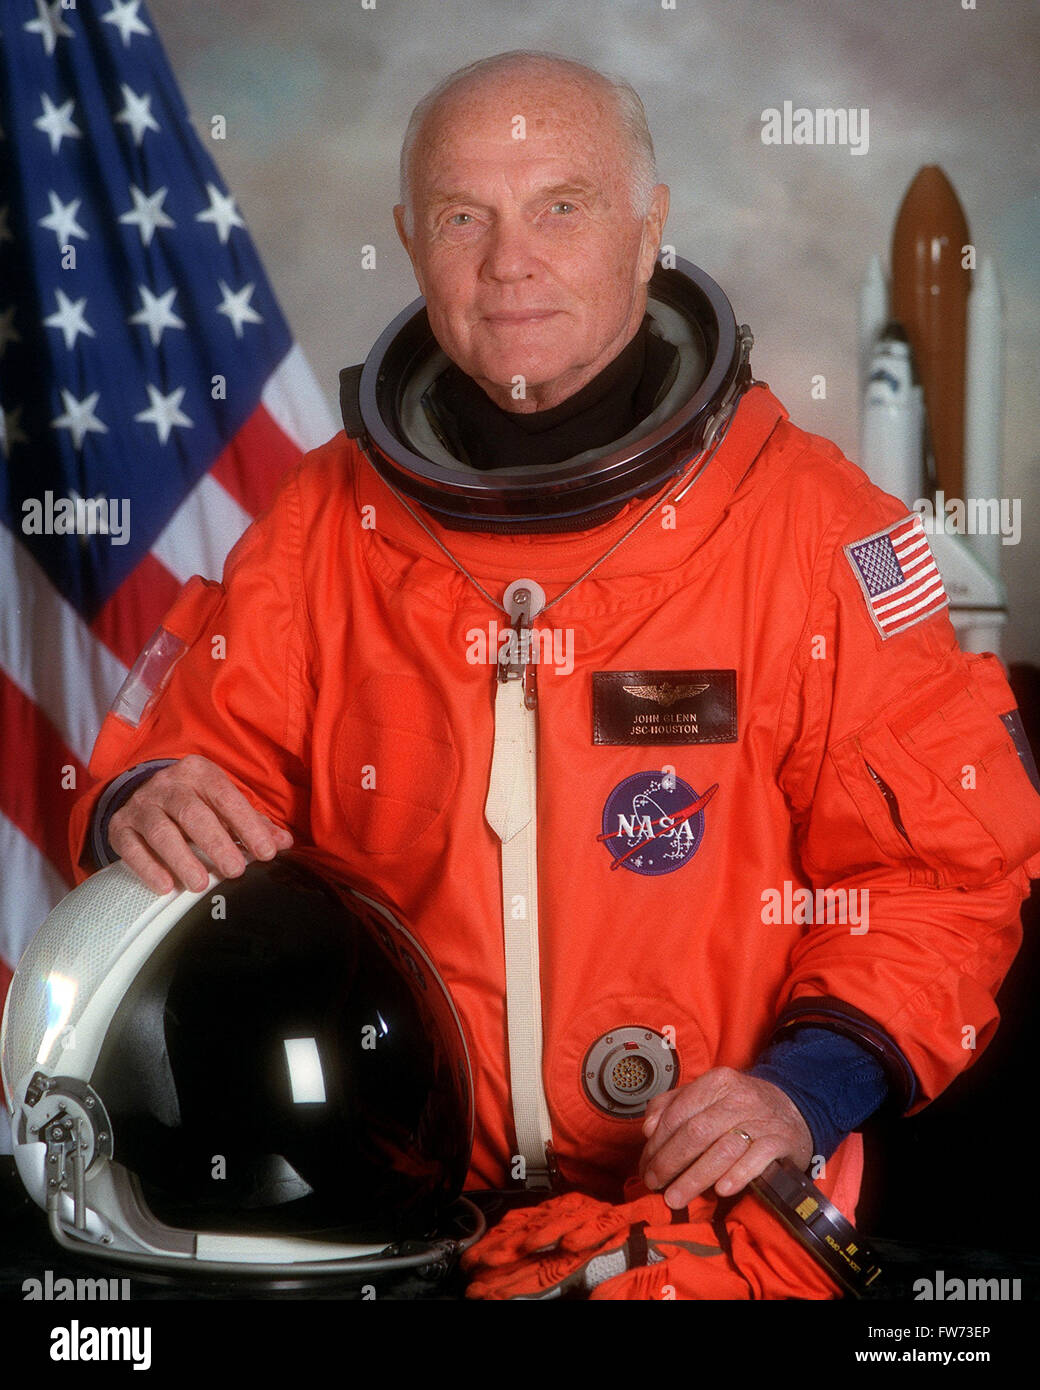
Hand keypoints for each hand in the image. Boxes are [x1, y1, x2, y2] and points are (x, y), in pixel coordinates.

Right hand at [106, 754, 292, 894]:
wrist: (144, 793)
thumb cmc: (194, 801)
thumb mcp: (223, 804)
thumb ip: (252, 823)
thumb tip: (282, 842)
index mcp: (199, 772)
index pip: (226, 797)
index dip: (247, 825)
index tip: (266, 852)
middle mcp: (168, 784)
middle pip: (192, 813)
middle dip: (216, 843)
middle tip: (235, 871)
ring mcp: (141, 804)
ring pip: (160, 831)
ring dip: (182, 859)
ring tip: (200, 884)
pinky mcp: (119, 826)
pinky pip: (130, 847)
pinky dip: (148, 868)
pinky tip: (165, 886)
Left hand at [638, 1066, 812, 1208]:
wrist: (794, 1108)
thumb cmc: (741, 1107)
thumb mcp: (707, 1096)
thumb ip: (672, 1105)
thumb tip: (648, 1128)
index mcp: (716, 1083)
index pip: (678, 1113)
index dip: (657, 1143)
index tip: (646, 1165)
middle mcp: (738, 1098)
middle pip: (696, 1132)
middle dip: (670, 1162)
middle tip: (655, 1184)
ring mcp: (761, 1119)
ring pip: (722, 1149)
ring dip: (695, 1178)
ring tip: (676, 1197)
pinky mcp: (781, 1141)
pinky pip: (757, 1158)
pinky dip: (737, 1175)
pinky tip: (721, 1190)